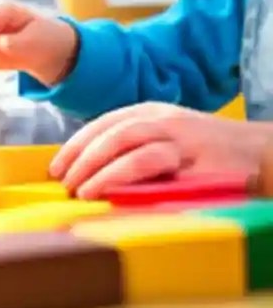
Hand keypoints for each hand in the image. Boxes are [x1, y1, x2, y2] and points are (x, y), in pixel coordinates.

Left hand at [50, 102, 269, 198]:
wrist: (262, 153)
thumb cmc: (206, 153)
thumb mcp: (165, 140)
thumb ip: (131, 149)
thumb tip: (84, 172)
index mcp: (151, 114)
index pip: (103, 124)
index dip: (75, 146)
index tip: (55, 169)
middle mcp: (165, 121)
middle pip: (112, 133)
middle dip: (82, 159)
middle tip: (64, 184)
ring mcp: (183, 140)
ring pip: (132, 147)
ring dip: (101, 170)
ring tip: (81, 192)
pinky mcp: (198, 163)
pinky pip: (159, 168)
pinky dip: (130, 179)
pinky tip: (112, 193)